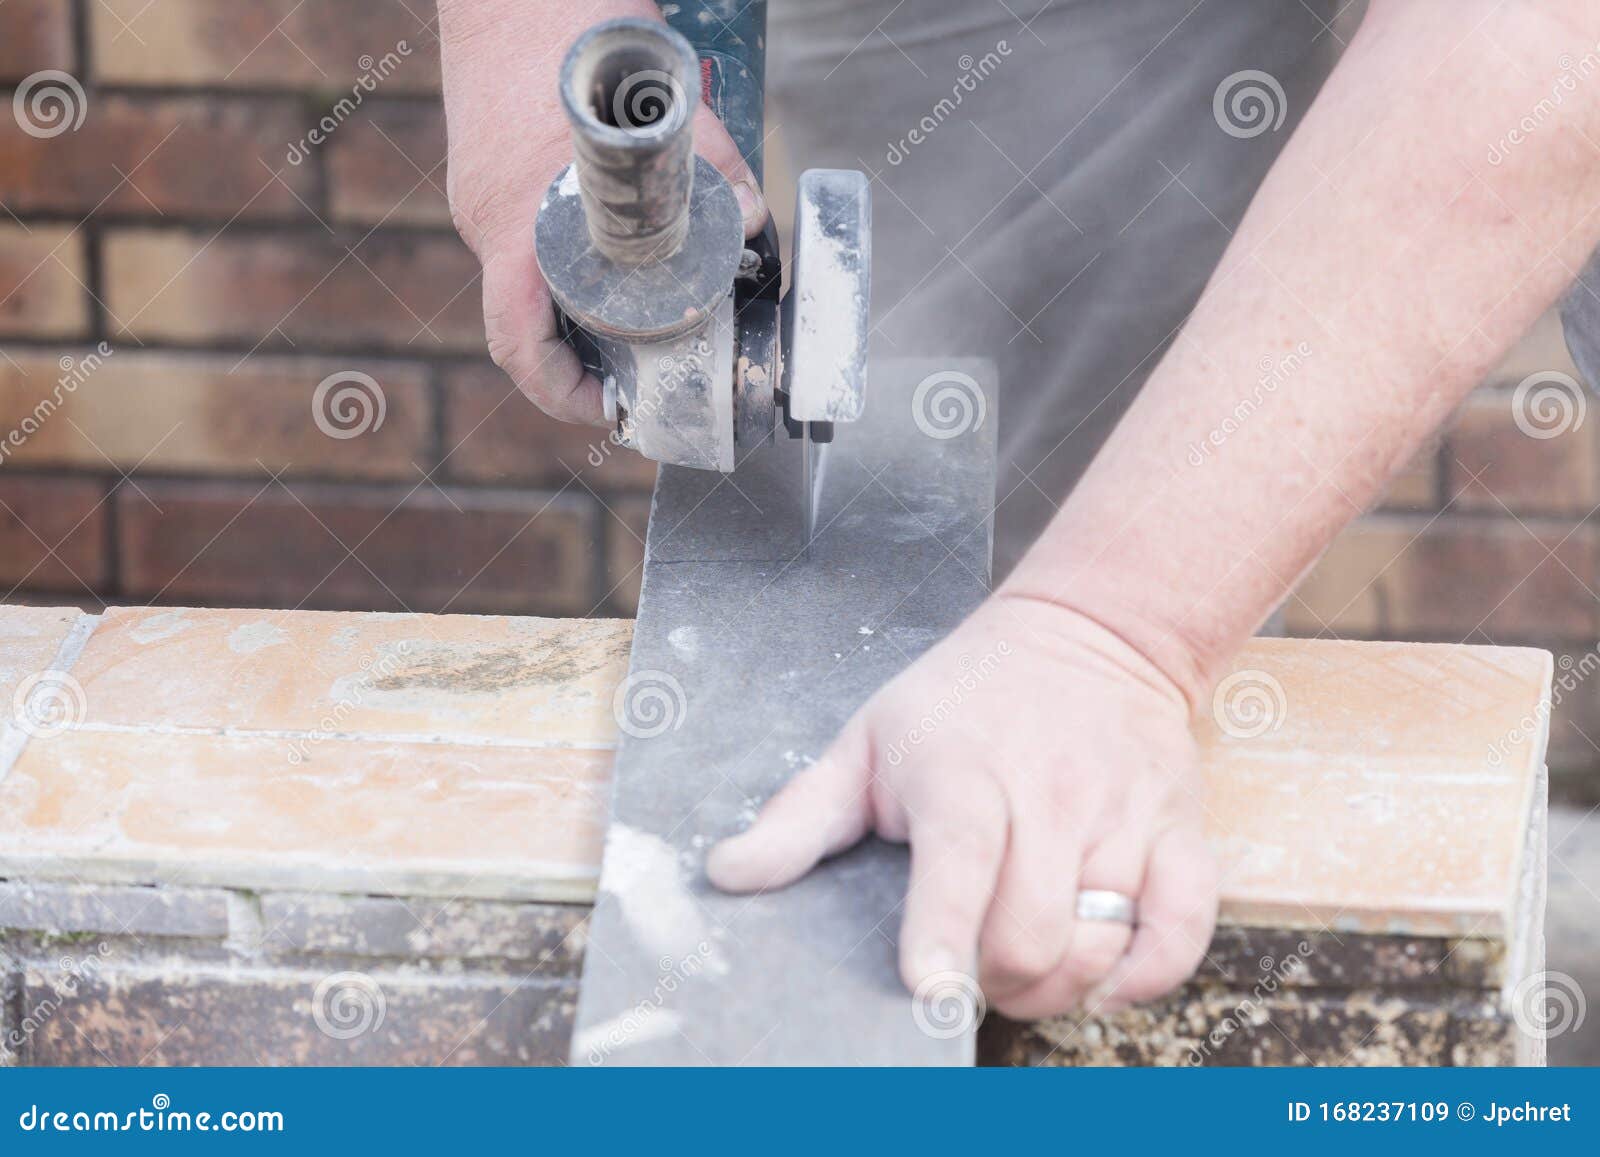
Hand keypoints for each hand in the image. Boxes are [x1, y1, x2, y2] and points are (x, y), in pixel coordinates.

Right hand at [438, 0, 768, 424]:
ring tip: (630, 318)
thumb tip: (756, 221)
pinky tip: (603, 255)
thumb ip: (713, 163)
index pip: (519, 343)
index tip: (607, 407)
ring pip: (523, 282)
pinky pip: (518, 242)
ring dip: (573, 310)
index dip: (562, 393)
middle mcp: (486, 219)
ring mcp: (476, 195)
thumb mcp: (658, 101)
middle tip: (635, 373)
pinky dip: (559, 264)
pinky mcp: (481, 172)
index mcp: (517, 221)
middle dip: (579, 359)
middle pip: (525, 322)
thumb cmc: (570, 27)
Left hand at [707, 595, 1218, 1018]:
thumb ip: (797, 816)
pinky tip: (1104, 975)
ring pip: (1102, 941)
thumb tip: (725, 876)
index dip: (942, 933)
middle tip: (969, 973)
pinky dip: (1147, 973)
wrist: (1093, 632)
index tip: (927, 989)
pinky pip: (1184, 927)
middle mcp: (1049, 795)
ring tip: (1023, 971)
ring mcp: (1122, 814)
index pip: (960, 861)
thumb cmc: (964, 698)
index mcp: (963, 774)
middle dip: (991, 982)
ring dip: (1058, 986)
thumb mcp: (868, 740)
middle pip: (1031, 931)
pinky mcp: (1179, 828)